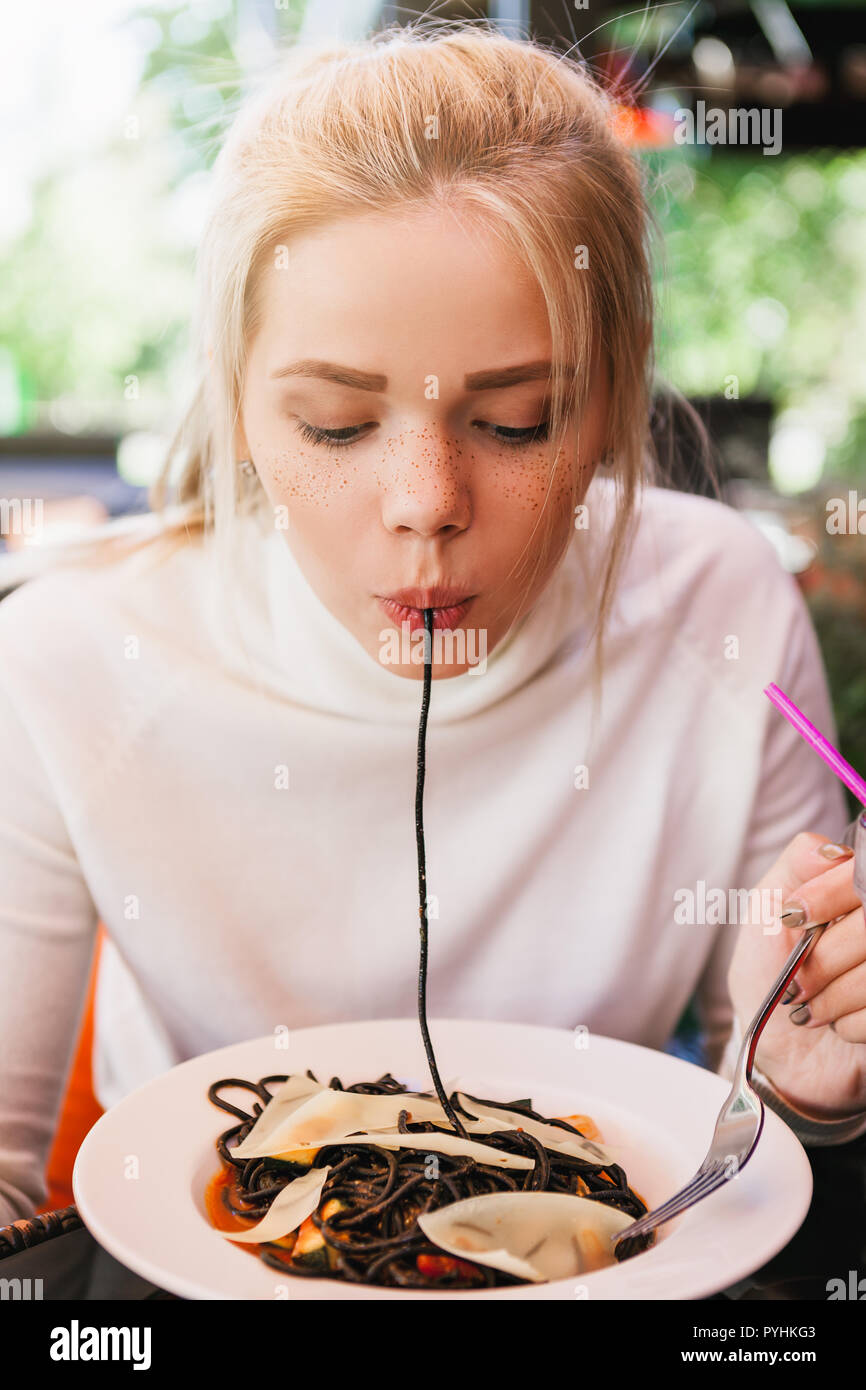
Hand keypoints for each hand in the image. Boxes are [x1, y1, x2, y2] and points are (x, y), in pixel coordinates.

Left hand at [727, 832, 865, 1120]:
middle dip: (824, 957)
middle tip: (799, 978)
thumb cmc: (772, 974)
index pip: (860, 875)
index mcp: (861, 893)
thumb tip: (833, 849)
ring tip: (814, 1006)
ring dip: (833, 996)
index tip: (792, 918)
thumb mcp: (767, 912)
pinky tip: (840, 1026)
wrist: (779, 1050)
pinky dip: (851, 1024)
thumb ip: (796, 865)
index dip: (825, 895)